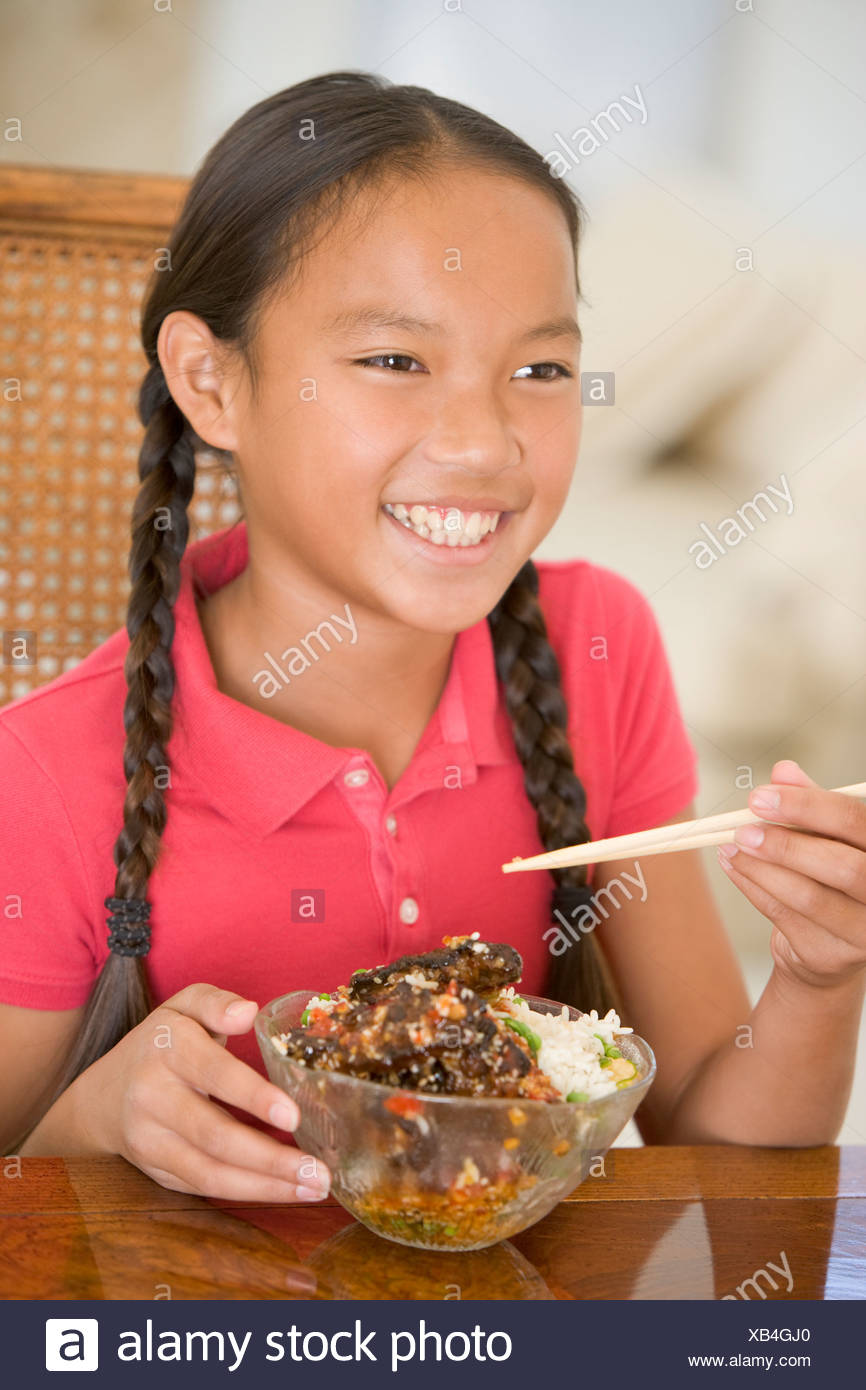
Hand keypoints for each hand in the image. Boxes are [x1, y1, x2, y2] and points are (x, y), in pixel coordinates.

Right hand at [69, 982, 330, 1201]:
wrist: (104, 1095)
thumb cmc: (163, 1044)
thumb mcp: (183, 1006)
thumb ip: (216, 1002)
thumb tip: (249, 1010)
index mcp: (168, 1049)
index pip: (214, 1074)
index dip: (253, 1096)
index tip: (294, 1115)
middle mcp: (153, 1098)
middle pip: (214, 1136)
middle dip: (269, 1158)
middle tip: (319, 1171)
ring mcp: (151, 1141)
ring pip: (210, 1173)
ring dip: (265, 1186)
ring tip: (313, 1188)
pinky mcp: (157, 1172)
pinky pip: (204, 1188)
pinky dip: (248, 1193)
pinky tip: (285, 1189)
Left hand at [717, 759, 865, 990]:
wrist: (827, 944)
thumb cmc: (829, 875)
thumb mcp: (825, 835)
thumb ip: (810, 804)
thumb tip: (784, 770)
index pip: (857, 822)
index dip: (809, 806)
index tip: (761, 797)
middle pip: (844, 868)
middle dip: (787, 845)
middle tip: (744, 829)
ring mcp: (864, 932)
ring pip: (810, 897)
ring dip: (762, 868)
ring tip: (732, 846)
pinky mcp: (831, 955)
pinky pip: (784, 916)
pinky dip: (752, 887)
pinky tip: (734, 865)